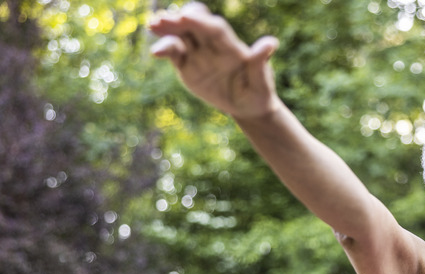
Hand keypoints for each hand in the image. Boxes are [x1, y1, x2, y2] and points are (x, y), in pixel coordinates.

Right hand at [149, 2, 279, 119]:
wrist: (247, 106)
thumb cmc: (259, 92)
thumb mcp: (262, 82)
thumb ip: (261, 62)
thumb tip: (271, 42)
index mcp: (232, 47)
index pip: (215, 30)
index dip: (201, 22)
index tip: (186, 16)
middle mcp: (214, 46)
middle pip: (195, 25)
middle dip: (180, 20)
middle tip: (164, 18)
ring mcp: (199, 53)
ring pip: (181, 35)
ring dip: (167, 29)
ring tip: (153, 25)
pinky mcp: (187, 65)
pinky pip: (175, 53)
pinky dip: (165, 49)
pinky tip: (155, 52)